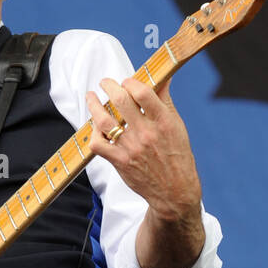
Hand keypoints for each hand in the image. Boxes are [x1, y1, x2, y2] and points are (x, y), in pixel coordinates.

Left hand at [86, 77, 201, 221]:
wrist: (174, 191)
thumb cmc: (176, 155)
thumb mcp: (176, 125)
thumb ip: (165, 100)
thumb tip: (163, 76)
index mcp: (163, 121)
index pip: (142, 92)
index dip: (130, 82)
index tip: (126, 81)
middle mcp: (146, 133)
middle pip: (120, 100)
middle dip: (108, 86)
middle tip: (105, 83)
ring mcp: (131, 148)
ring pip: (104, 120)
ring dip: (94, 105)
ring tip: (91, 97)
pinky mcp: (120, 162)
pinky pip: (98, 144)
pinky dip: (94, 133)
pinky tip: (96, 127)